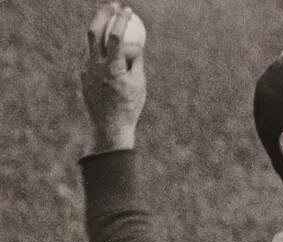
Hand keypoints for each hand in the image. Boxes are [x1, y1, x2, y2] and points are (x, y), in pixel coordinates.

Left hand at [81, 3, 146, 152]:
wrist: (110, 128)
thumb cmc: (130, 107)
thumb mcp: (139, 84)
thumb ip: (136, 61)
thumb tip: (136, 40)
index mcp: (113, 69)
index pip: (116, 36)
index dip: (121, 20)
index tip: (127, 10)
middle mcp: (96, 67)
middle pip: (94, 31)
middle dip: (103, 14)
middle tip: (112, 6)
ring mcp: (86, 71)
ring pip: (90, 44)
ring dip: (100, 31)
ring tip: (110, 25)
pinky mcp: (82, 76)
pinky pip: (90, 58)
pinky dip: (99, 51)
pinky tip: (106, 52)